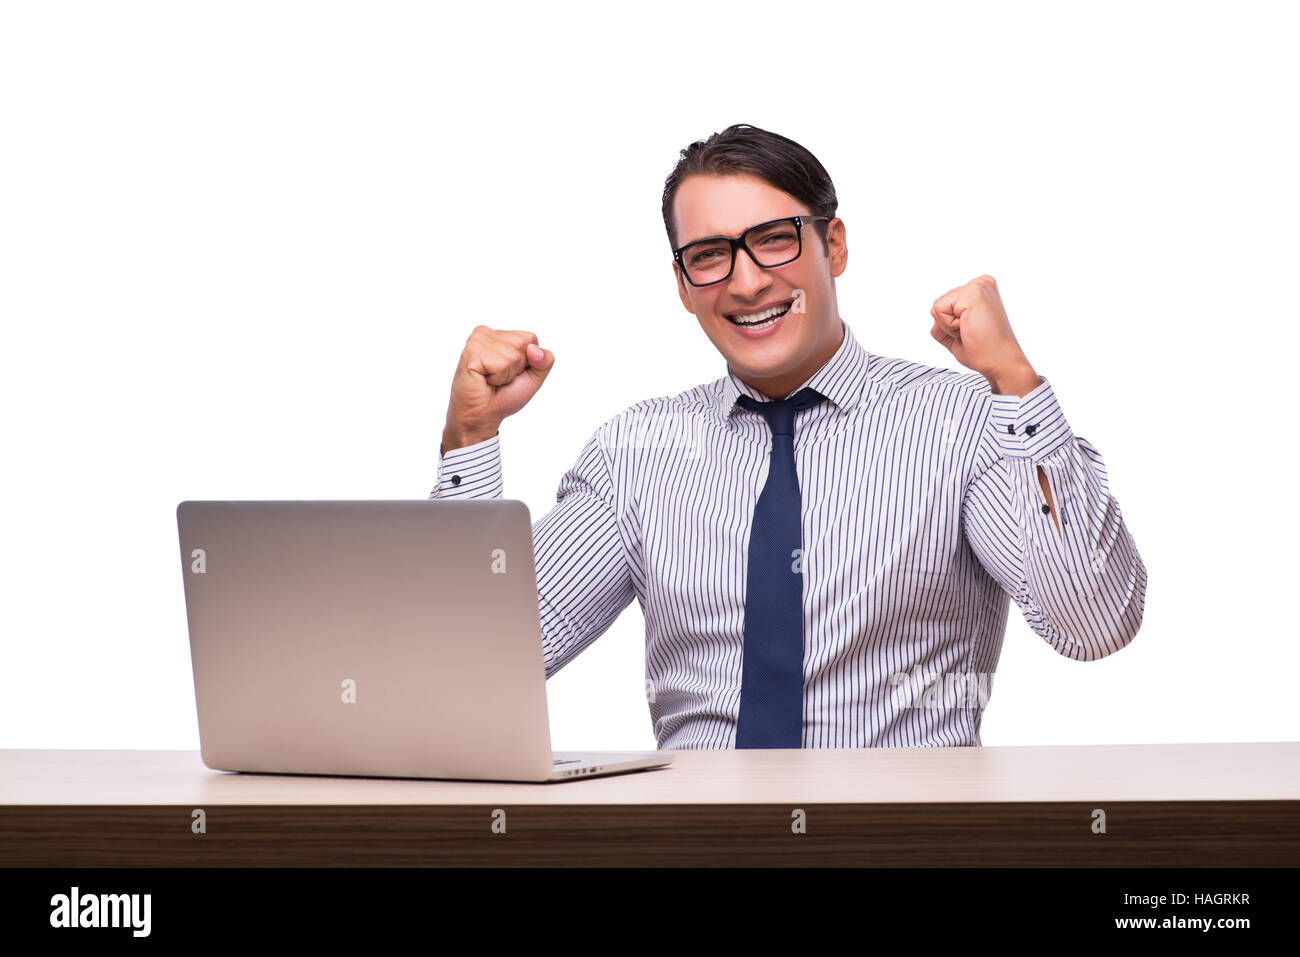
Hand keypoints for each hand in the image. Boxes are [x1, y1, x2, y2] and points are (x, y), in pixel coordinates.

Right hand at [442, 325, 553, 451]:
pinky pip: (500, 364)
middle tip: (500, 378)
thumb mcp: (534, 377)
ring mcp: (477, 341)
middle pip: (523, 343)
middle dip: (517, 367)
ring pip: (512, 354)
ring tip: (491, 379)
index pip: (531, 338)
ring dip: (506, 374)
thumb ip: (545, 360)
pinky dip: (497, 378)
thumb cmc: (504, 395)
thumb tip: (534, 349)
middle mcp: (488, 333)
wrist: (483, 415)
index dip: (528, 361)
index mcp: (501, 335)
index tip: (511, 372)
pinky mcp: (471, 352)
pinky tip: (484, 379)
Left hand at [929, 275, 1036, 392]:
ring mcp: (977, 286)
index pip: (945, 304)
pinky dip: (948, 325)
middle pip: (940, 304)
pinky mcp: (972, 292)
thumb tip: (934, 325)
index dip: (950, 324)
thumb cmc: (983, 350)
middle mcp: (980, 283)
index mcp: (979, 291)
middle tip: (972, 332)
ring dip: (948, 325)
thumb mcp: (956, 337)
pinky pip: (938, 309)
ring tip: (971, 329)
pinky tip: (969, 327)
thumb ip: (941, 327)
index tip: (972, 330)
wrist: (999, 361)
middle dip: (948, 324)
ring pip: (937, 307)